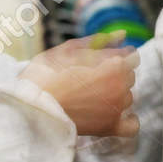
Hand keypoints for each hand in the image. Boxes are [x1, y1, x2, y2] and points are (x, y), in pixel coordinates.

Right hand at [20, 39, 139, 136]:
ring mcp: (116, 108)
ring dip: (116, 95)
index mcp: (115, 64)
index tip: (99, 61)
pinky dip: (127, 120)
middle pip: (129, 76)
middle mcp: (121, 86)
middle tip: (88, 78)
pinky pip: (132, 126)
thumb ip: (101, 40)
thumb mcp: (71, 49)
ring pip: (127, 97)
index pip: (131, 56)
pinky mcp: (109, 127)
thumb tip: (123, 34)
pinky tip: (112, 113)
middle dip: (115, 74)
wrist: (30, 105)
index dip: (115, 56)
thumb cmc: (47, 73)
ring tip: (89, 96)